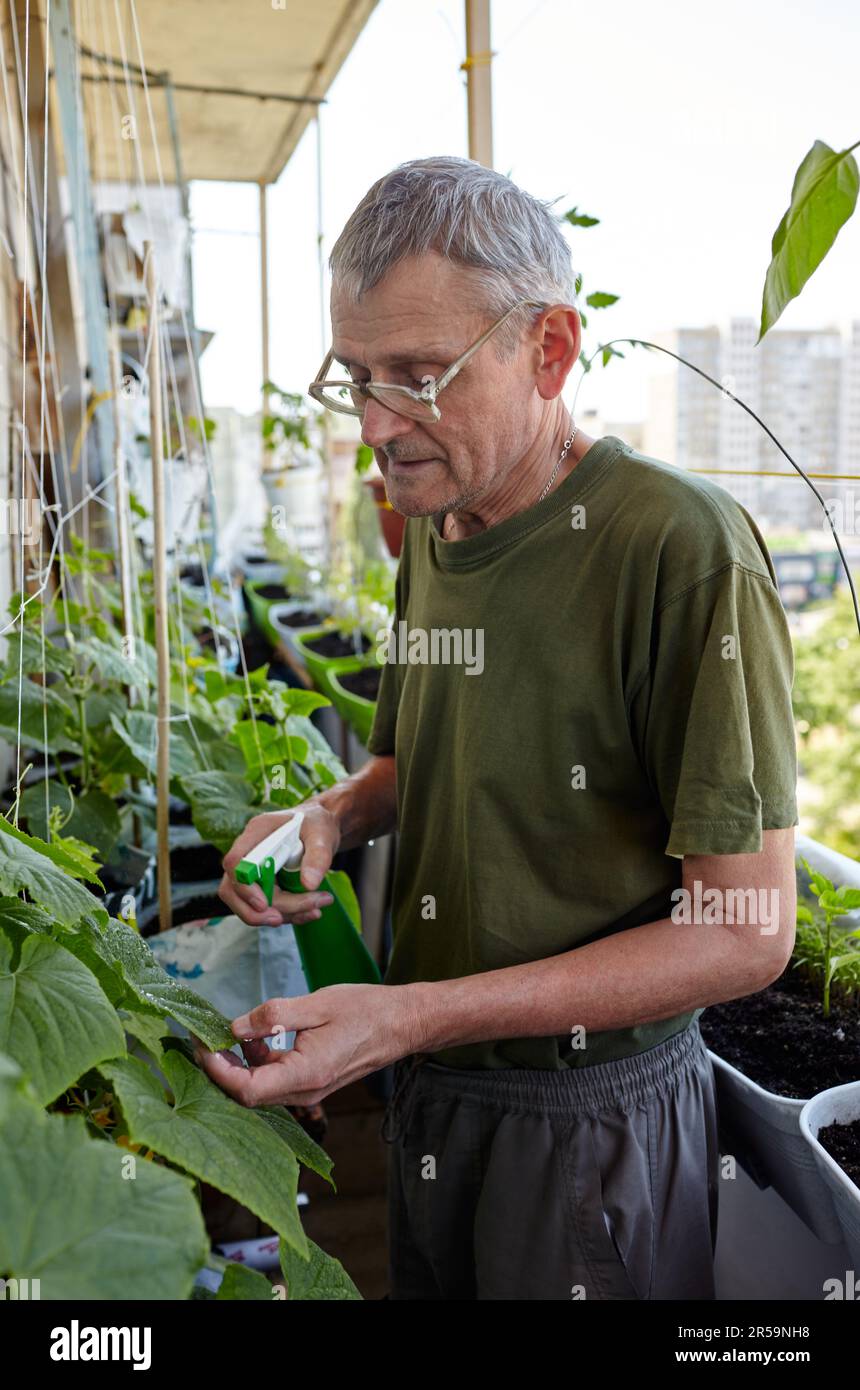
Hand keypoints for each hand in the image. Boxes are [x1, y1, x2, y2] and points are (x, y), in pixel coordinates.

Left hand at [194, 983, 423, 1106]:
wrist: (401, 1024)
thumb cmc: (365, 1011)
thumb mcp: (317, 1004)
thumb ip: (273, 1016)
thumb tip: (234, 1027)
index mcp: (306, 1074)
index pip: (248, 1091)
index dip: (218, 1072)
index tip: (202, 1045)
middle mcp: (306, 1092)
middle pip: (248, 1094)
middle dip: (222, 1068)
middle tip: (205, 1037)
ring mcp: (309, 1091)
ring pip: (261, 1088)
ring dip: (240, 1064)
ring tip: (230, 1031)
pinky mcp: (311, 1083)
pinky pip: (275, 1080)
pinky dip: (259, 1061)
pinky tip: (258, 1036)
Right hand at [218, 802, 340, 926]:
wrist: (319, 829)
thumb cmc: (317, 824)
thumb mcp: (323, 834)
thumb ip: (318, 856)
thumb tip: (308, 884)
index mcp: (257, 832)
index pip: (235, 862)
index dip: (244, 886)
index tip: (264, 903)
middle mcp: (248, 852)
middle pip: (234, 889)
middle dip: (259, 912)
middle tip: (292, 916)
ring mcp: (253, 870)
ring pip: (247, 904)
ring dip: (279, 914)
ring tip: (314, 910)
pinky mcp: (262, 884)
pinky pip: (265, 908)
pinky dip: (288, 915)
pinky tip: (310, 911)